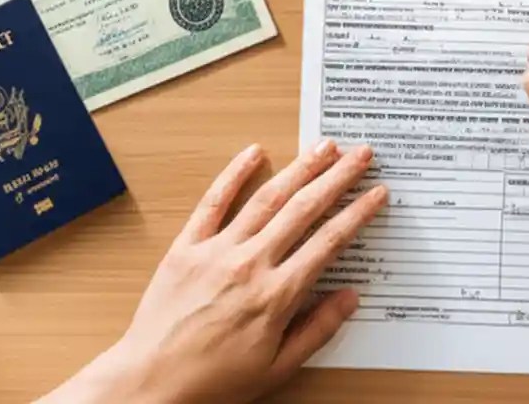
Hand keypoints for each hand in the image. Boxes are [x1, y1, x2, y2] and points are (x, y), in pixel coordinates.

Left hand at [44, 141, 386, 403]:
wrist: (152, 381)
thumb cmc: (213, 382)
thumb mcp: (277, 368)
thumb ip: (317, 329)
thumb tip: (349, 298)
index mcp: (277, 295)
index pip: (329, 242)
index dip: (358, 213)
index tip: (376, 194)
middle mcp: (250, 264)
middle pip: (304, 209)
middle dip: (337, 178)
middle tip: (360, 154)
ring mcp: (217, 251)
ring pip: (266, 198)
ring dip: (299, 169)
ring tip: (323, 147)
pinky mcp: (186, 247)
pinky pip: (213, 202)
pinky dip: (234, 174)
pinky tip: (253, 153)